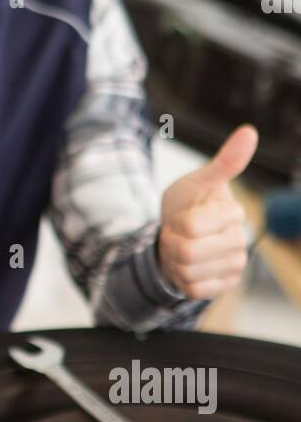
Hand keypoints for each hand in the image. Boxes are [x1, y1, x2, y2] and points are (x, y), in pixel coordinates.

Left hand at [157, 124, 257, 299]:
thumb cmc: (189, 204)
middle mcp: (239, 241)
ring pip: (187, 272)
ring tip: (182, 248)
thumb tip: (250, 131)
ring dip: (175, 260)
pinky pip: (192, 290)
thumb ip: (223, 163)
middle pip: (186, 252)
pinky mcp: (225, 286)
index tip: (182, 218)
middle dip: (172, 242)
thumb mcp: (197, 182)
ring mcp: (235, 265)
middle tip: (179, 234)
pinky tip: (188, 267)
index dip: (175, 224)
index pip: (189, 227)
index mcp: (232, 214)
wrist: (179, 234)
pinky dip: (181, 279)